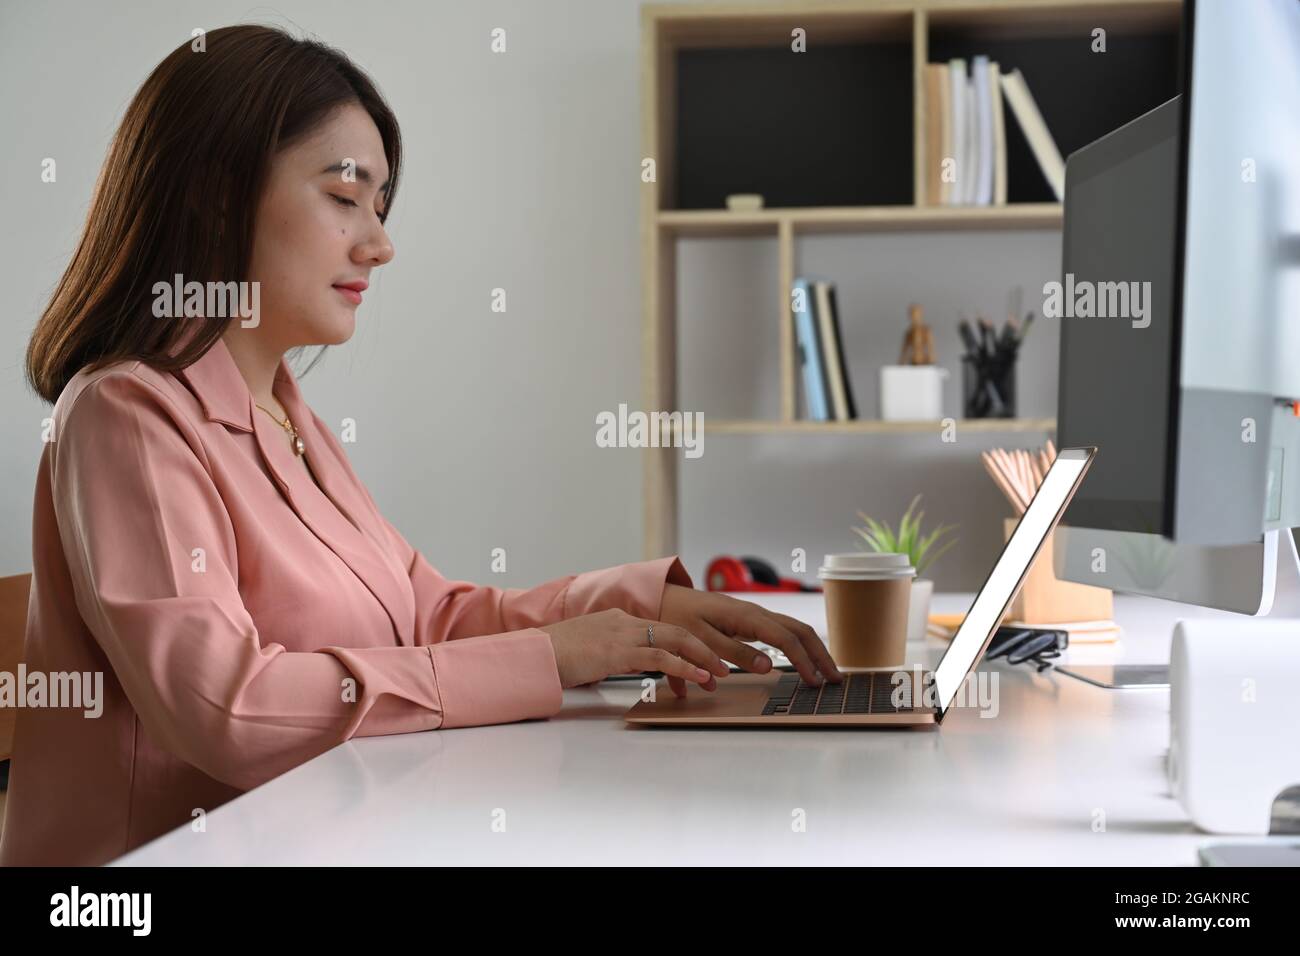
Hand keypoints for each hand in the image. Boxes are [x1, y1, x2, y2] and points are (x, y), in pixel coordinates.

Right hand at [540, 609, 729, 692]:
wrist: (534, 653)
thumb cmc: (555, 655)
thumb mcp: (590, 649)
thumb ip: (611, 652)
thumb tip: (626, 665)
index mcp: (618, 619)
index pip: (661, 626)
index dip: (686, 641)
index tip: (703, 655)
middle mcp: (625, 621)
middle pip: (675, 629)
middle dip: (702, 647)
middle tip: (721, 665)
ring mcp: (623, 634)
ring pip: (674, 640)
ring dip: (701, 658)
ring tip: (718, 674)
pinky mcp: (619, 651)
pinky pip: (660, 657)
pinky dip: (684, 666)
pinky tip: (698, 677)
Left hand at [658, 584, 842, 697]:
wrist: (661, 597)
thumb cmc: (676, 617)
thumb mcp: (700, 639)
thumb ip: (733, 653)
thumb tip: (768, 667)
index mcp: (745, 616)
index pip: (785, 639)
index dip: (804, 661)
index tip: (815, 682)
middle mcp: (754, 612)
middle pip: (798, 630)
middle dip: (819, 654)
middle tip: (835, 679)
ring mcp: (752, 615)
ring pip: (791, 629)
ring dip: (811, 649)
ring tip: (825, 671)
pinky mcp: (747, 620)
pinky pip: (779, 631)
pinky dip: (797, 645)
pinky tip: (802, 658)